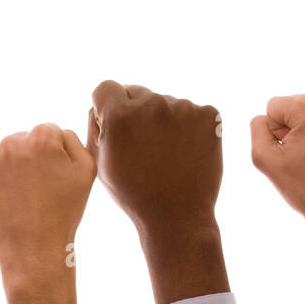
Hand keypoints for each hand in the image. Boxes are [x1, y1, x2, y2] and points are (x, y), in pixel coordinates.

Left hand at [0, 124, 94, 303]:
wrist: (32, 249)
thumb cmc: (63, 212)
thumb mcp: (86, 172)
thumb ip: (73, 140)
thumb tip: (55, 131)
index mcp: (40, 137)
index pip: (45, 132)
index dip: (52, 155)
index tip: (52, 177)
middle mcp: (9, 142)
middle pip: (19, 141)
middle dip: (27, 158)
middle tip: (35, 189)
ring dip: (6, 168)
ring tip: (18, 196)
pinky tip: (2, 200)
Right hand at [88, 82, 228, 303]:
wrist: (178, 216)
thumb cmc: (133, 192)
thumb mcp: (100, 161)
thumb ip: (95, 125)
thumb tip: (102, 104)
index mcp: (120, 115)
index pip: (106, 87)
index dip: (107, 106)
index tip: (115, 126)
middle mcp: (152, 103)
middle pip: (137, 91)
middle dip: (135, 112)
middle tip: (143, 144)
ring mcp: (184, 108)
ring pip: (165, 102)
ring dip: (163, 120)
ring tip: (166, 153)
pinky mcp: (209, 115)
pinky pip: (191, 111)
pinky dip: (188, 126)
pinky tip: (184, 151)